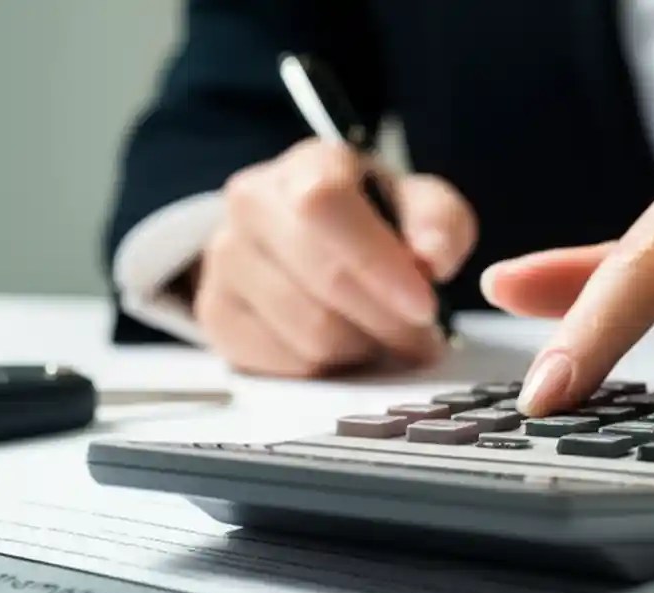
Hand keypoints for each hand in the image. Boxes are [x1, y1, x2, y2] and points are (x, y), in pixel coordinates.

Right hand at [193, 138, 475, 376]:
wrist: (299, 235)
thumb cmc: (370, 218)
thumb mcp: (417, 205)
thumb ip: (438, 223)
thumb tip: (432, 259)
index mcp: (307, 164)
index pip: (324, 205)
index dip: (376, 262)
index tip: (424, 305)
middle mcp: (252, 203)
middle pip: (321, 279)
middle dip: (386, 321)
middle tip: (422, 338)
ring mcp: (224, 260)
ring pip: (308, 332)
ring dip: (361, 347)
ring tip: (378, 334)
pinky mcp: (214, 313)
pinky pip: (285, 365)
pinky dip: (328, 367)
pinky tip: (342, 345)